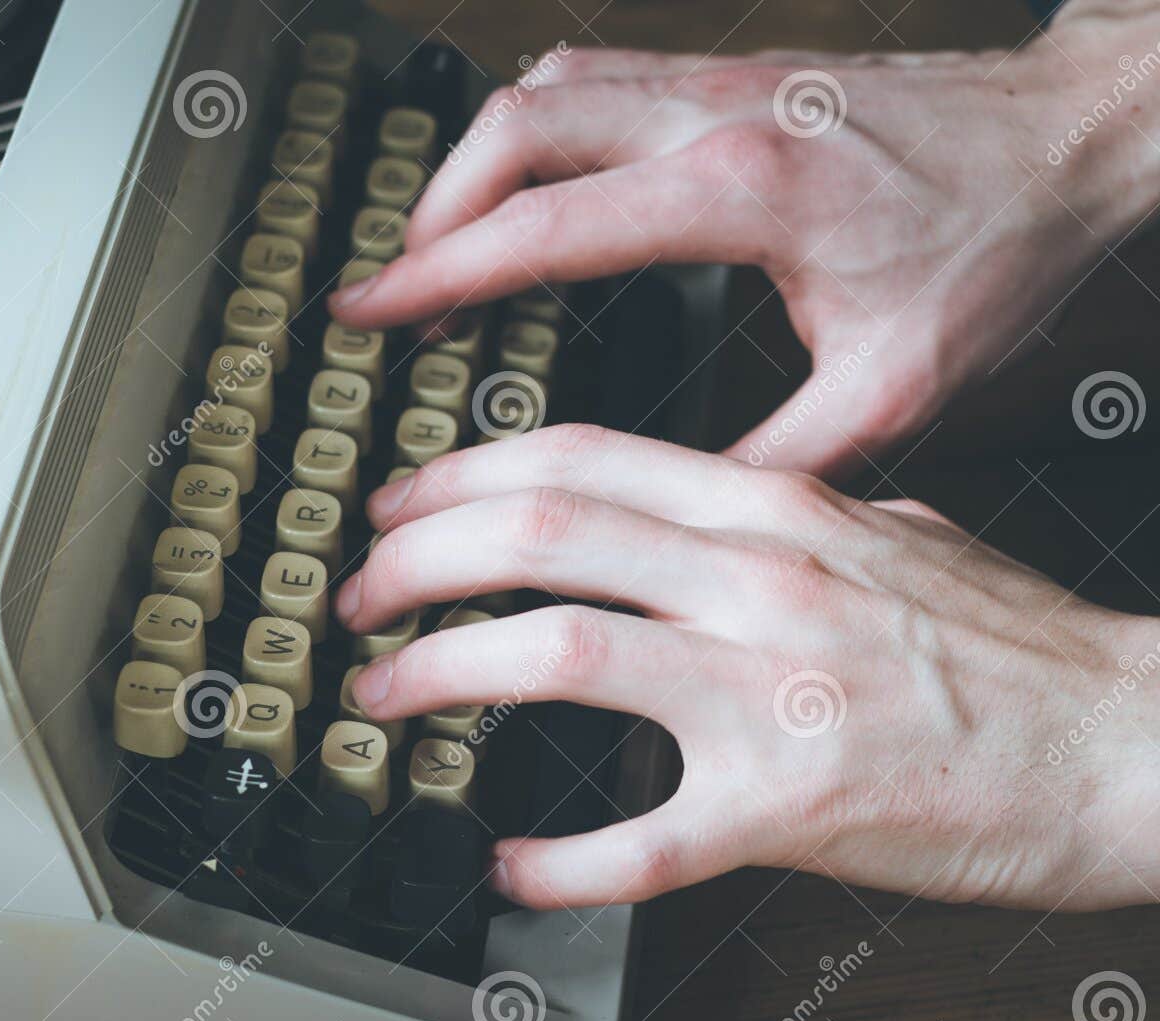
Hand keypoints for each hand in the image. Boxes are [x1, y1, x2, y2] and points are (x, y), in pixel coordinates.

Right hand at [328, 3, 1159, 476]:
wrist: (1075, 139)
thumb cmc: (998, 245)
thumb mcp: (893, 387)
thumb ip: (776, 461)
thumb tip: (685, 519)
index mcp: (739, 191)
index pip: (542, 224)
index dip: (438, 273)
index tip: (372, 308)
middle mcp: (714, 114)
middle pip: (516, 127)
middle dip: (433, 207)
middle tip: (393, 283)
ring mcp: (721, 80)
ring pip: (548, 84)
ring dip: (477, 157)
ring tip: (444, 236)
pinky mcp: (737, 72)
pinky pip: (597, 72)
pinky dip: (538, 123)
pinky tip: (535, 172)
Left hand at [333, 425, 1159, 910]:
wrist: (1129, 740)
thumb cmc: (1017, 647)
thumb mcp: (892, 532)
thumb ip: (784, 514)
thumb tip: (706, 507)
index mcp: (771, 509)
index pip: (573, 458)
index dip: (454, 478)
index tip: (395, 508)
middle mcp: (757, 578)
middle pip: (535, 532)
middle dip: (411, 560)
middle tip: (358, 601)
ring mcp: (770, 688)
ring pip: (554, 652)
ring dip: (441, 674)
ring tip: (385, 700)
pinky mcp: (794, 806)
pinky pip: (640, 839)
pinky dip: (557, 859)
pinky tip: (512, 865)